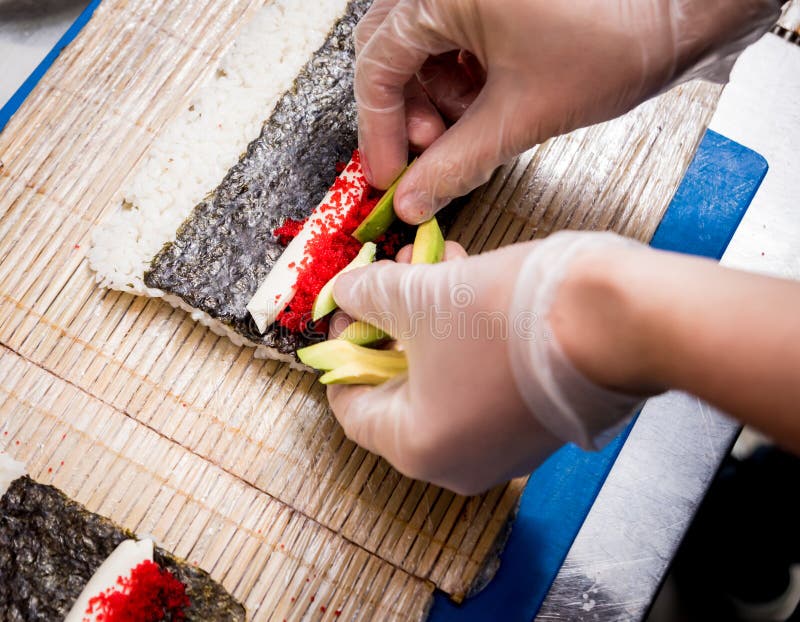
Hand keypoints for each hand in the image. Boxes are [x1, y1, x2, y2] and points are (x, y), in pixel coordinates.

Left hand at [328, 232, 653, 494]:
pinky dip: (465, 342)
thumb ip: (369, 295)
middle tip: (389, 285)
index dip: (342, 351)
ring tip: (432, 272)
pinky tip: (471, 292)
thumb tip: (347, 292)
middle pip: (398, 393)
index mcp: (418, 447)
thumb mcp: (420, 297)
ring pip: (441, 382)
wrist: (616, 321)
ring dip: (429, 326)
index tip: (347, 313)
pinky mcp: (535, 425)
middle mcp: (458, 463)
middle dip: (391, 329)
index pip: (351, 407)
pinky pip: (479, 384)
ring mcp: (502, 449)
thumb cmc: (512, 320)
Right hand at [354, 0, 779, 223]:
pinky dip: (462, 79)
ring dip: (437, 98)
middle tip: (429, 156)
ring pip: (424, 47)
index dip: (379, 131)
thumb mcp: (521, 115)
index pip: (377, 66)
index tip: (390, 174)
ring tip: (470, 131)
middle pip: (393, 52)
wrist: (679, 11)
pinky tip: (487, 105)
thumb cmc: (615, 40)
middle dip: (408, 112)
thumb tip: (415, 198)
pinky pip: (455, 38)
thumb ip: (456, 163)